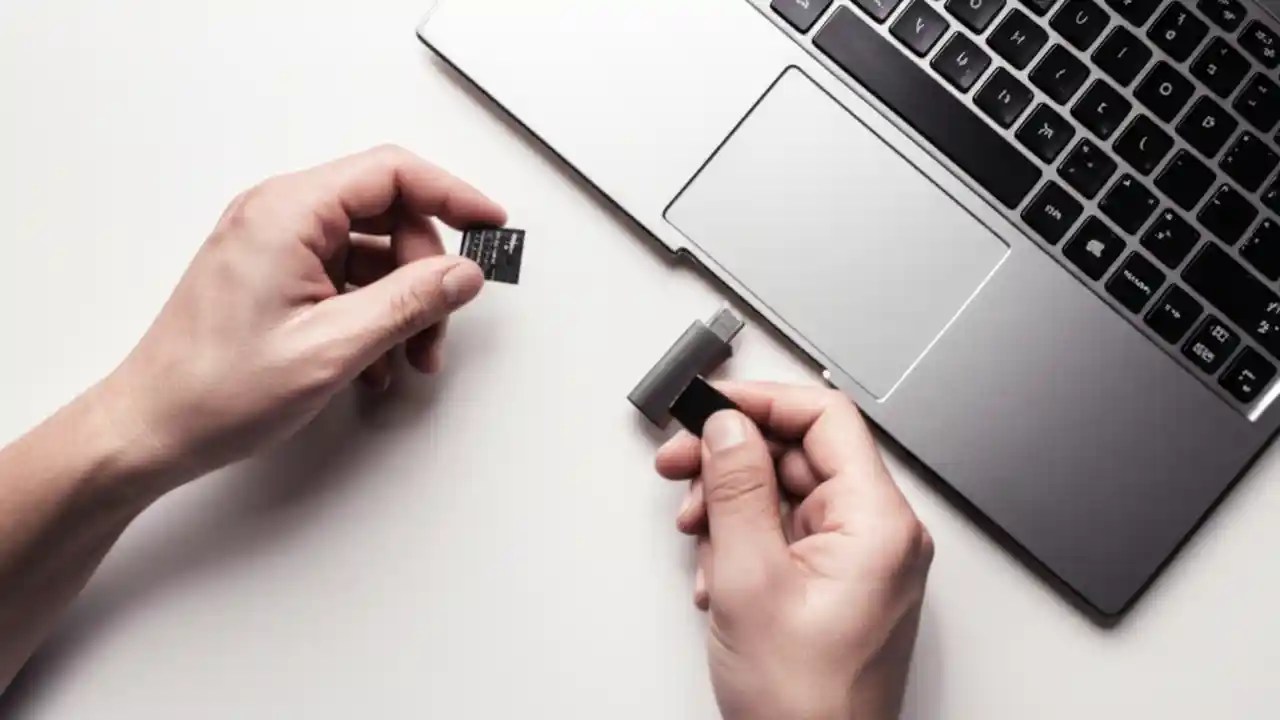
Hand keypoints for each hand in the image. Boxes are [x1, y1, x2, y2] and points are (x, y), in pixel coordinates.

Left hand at [97, 145, 504, 492]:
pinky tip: (374, 361)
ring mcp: (275, 246)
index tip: (490, 225)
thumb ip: (408, 304)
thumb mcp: (332, 347)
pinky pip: (346, 278)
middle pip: (388, 216)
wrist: (151, 429)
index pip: (391, 173)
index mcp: (287, 213)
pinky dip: (373, 315)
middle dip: (424, 273)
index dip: (452, 195)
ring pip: (372, 253)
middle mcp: (278, 217)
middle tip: (437, 326)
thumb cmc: (215, 389)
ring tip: (407, 356)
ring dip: (402, 304)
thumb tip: (462, 275)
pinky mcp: (275, 276)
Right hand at [655, 383, 932, 719]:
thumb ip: (736, 490)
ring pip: (786, 495)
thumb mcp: (749, 579)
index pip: (826, 419)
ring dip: (731, 507)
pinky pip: (786, 535)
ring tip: (700, 537)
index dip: (762, 403)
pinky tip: (719, 574)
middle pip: (800, 455)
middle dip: (733, 461)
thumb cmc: (804, 703)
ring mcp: (858, 561)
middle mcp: (878, 535)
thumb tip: (729, 428)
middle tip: (682, 467)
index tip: (712, 408)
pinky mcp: (836, 584)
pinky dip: (744, 543)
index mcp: (878, 523)